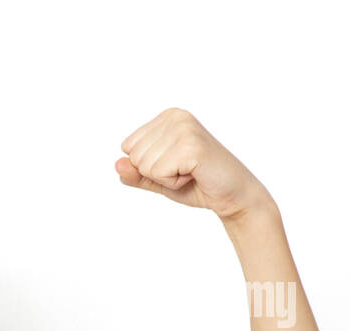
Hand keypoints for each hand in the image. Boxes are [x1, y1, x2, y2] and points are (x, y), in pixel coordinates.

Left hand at [116, 108, 272, 221]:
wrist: (232, 195)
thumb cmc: (196, 183)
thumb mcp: (157, 179)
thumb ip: (135, 173)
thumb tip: (117, 164)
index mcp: (167, 117)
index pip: (128, 147)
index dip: (148, 166)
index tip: (175, 164)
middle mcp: (176, 116)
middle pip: (134, 157)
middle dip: (156, 173)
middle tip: (185, 170)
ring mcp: (184, 128)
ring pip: (144, 166)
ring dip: (166, 179)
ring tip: (190, 172)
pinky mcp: (191, 146)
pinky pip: (158, 174)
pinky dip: (173, 183)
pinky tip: (194, 175)